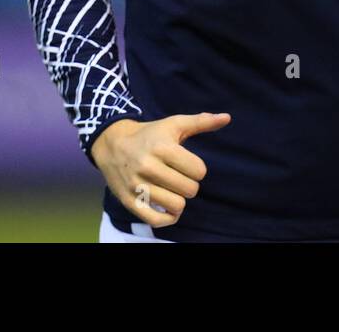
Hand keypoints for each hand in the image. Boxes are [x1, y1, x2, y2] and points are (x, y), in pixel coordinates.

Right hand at [91, 112, 231, 226]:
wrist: (112, 144)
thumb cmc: (150, 134)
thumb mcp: (174, 124)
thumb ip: (201, 122)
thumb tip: (227, 118)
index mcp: (162, 147)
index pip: (198, 171)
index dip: (197, 169)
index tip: (187, 164)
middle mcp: (148, 166)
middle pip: (189, 189)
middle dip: (189, 185)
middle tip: (179, 177)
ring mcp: (137, 185)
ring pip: (176, 206)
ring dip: (179, 200)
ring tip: (172, 190)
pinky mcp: (129, 201)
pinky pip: (157, 220)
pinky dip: (168, 217)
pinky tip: (168, 207)